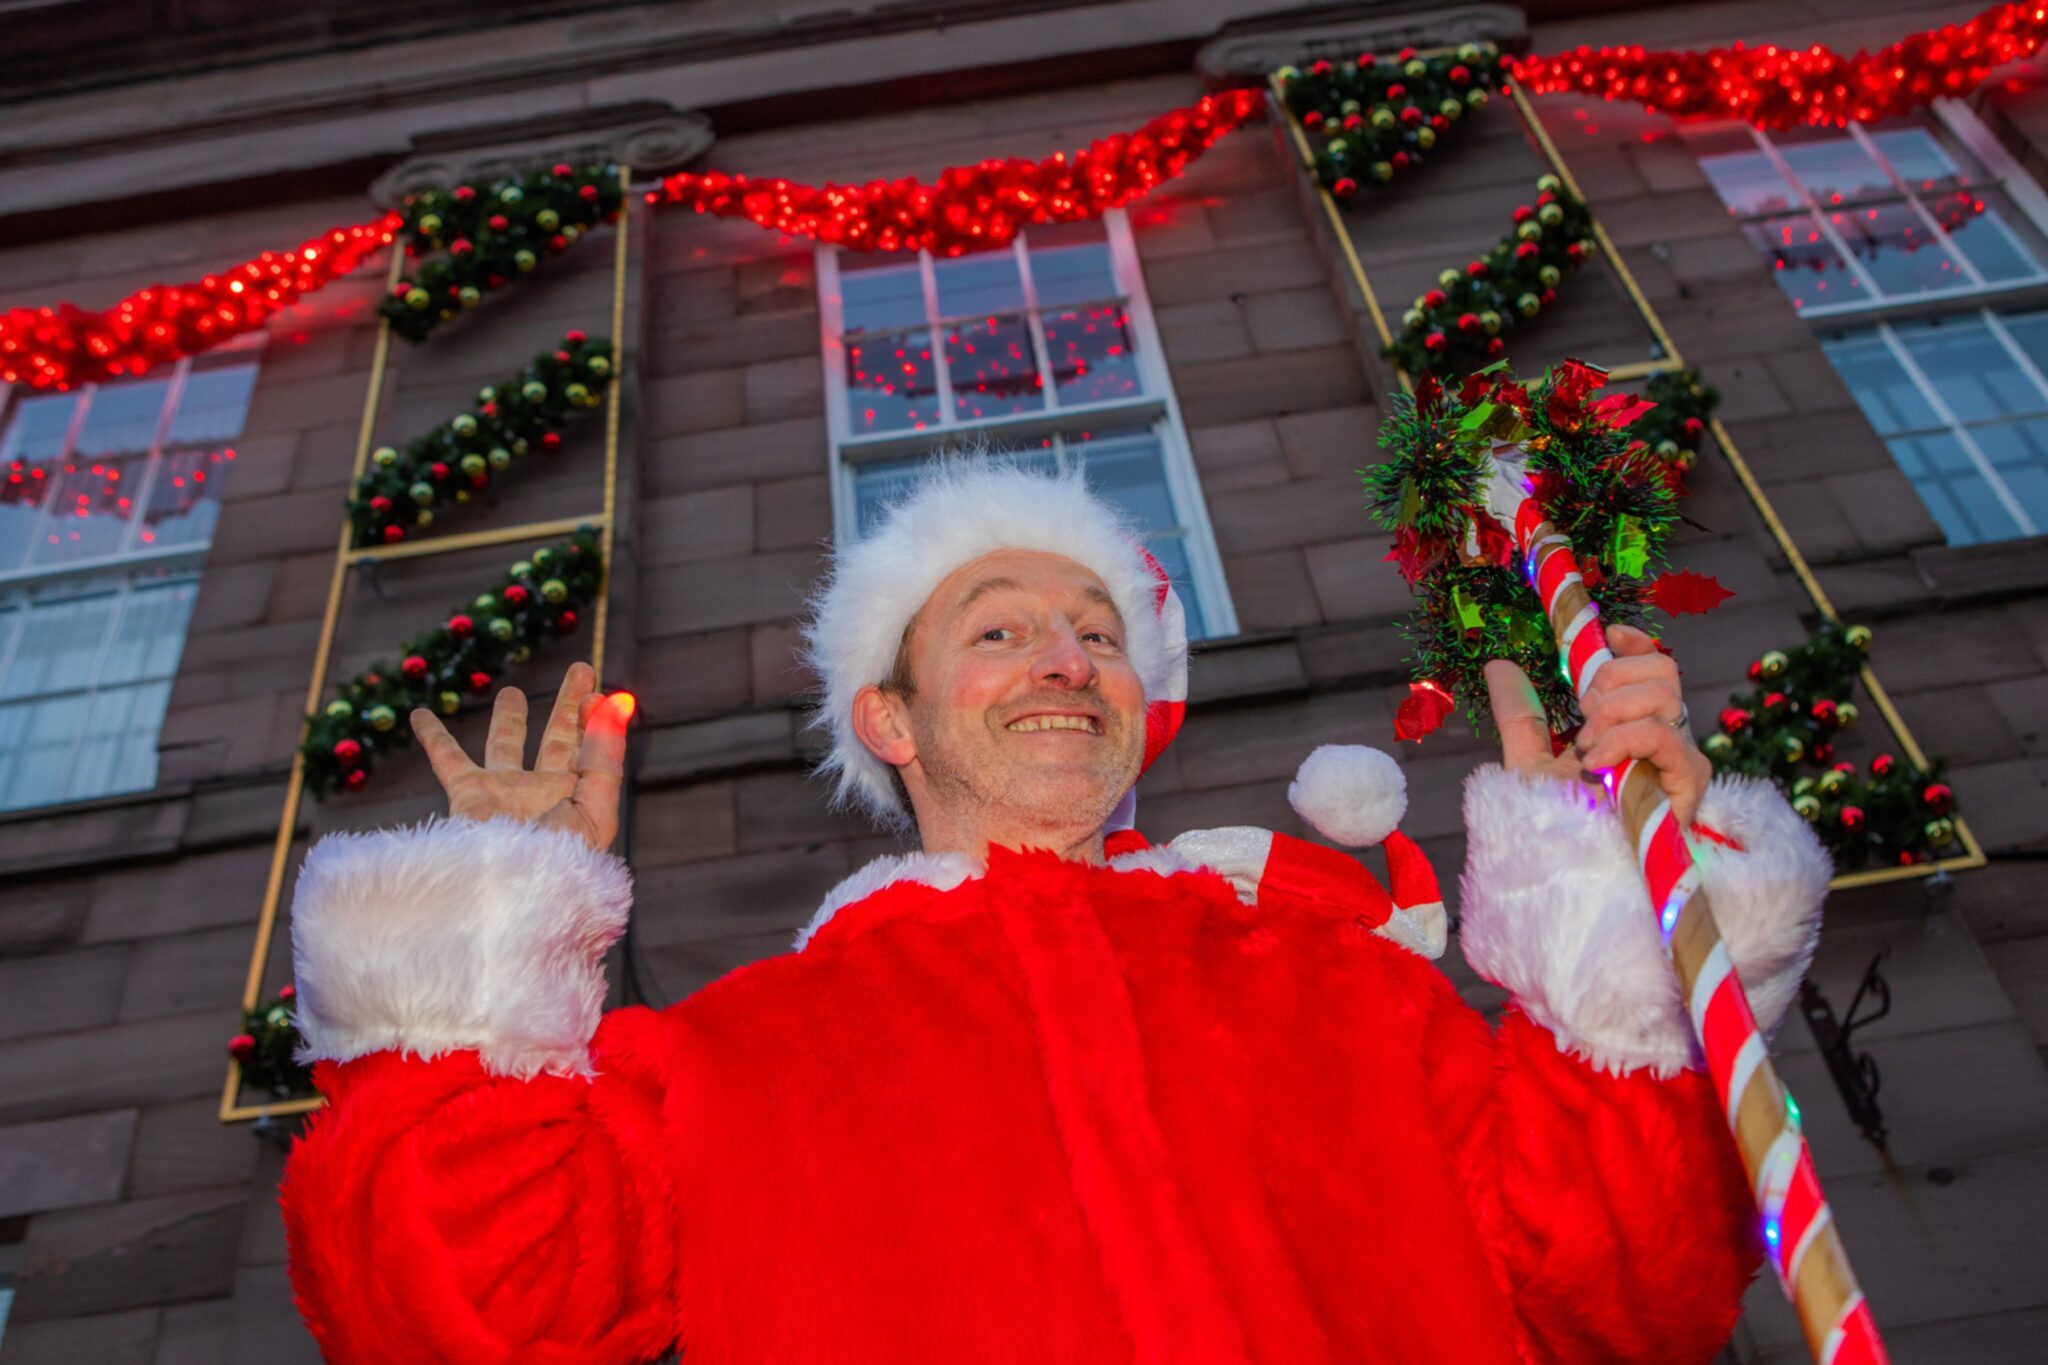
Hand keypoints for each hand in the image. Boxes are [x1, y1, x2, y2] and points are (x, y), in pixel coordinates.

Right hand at [411, 661, 631, 850]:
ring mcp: (505, 793)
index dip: (597, 719)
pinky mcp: (468, 796)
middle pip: (558, 738)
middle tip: (580, 668)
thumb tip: (617, 703)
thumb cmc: (558, 863)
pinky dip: (433, 736)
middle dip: (569, 705)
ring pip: (505, 744)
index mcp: (578, 799)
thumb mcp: (594, 809)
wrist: (508, 895)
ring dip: (507, 718)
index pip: (591, 749)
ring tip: (512, 691)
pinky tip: (421, 713)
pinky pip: (447, 759)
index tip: (598, 692)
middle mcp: (543, 793)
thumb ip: (604, 756)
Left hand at [1484, 623, 1712, 825]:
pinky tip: (1595, 764)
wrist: (1571, 873)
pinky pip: (1661, 734)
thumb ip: (1520, 715)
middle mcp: (1664, 738)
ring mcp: (1679, 759)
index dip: (1633, 642)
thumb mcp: (1529, 763)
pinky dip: (1622, 739)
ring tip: (1585, 750)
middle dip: (1611, 678)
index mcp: (1634, 727)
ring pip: (1663, 694)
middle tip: (1581, 715)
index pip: (1651, 665)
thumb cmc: (1557, 828)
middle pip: (1662, 670)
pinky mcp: (1687, 782)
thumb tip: (1498, 665)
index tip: (1605, 635)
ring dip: (1612, 712)